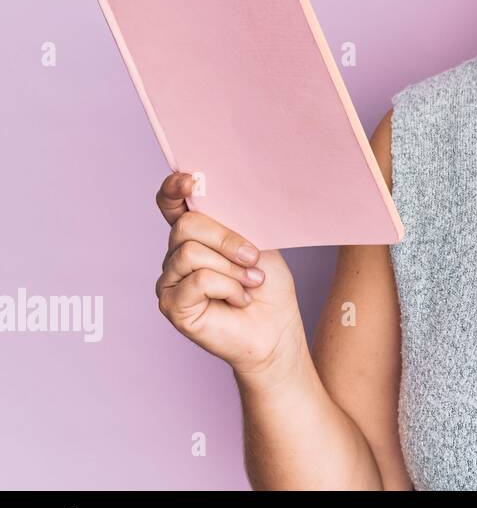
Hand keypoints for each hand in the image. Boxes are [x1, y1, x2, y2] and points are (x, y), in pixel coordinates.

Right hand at [154, 171, 306, 387]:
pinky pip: (197, 280)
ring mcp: (170, 280)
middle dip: (227, 240)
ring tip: (250, 283)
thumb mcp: (256, 242)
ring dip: (232, 268)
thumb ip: (233, 221)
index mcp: (196, 234)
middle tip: (253, 259)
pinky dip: (227, 288)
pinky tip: (238, 300)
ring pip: (191, 253)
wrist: (276, 328)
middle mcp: (176, 254)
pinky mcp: (172, 305)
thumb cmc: (267, 284)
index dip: (174, 189)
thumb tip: (215, 194)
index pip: (171, 204)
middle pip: (187, 226)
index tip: (190, 180)